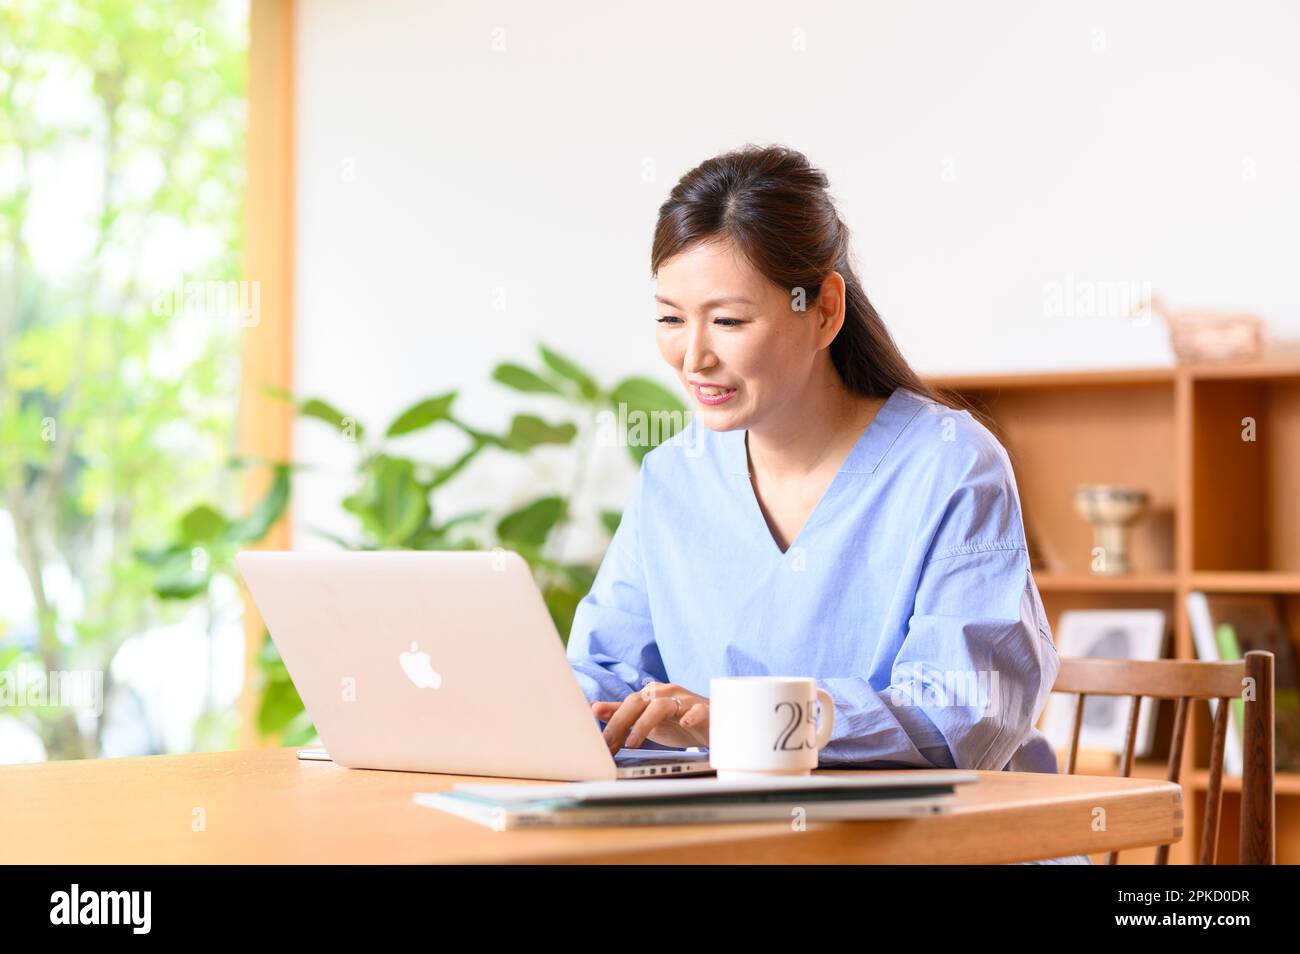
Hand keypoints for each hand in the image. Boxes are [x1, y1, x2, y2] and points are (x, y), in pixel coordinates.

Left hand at [591, 682, 709, 754]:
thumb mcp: (647, 718)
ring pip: (662, 705)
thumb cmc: (678, 720)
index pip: (625, 705)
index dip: (611, 724)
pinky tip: (685, 725)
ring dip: (644, 723)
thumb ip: (622, 713)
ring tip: (633, 743)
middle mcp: (666, 693)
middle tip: (610, 746)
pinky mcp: (705, 710)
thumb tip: (594, 707)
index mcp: (651, 695)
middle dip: (620, 723)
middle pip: (638, 701)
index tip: (601, 745)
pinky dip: (691, 716)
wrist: (714, 723)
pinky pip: (698, 710)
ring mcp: (685, 701)